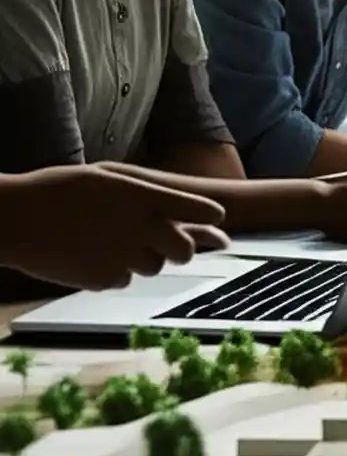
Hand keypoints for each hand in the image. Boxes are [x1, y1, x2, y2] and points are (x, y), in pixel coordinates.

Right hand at [0, 164, 229, 290]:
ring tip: (115, 241)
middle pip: (185, 251)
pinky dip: (117, 270)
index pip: (198, 210)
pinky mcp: (104, 279)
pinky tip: (95, 254)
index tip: (216, 220)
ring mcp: (122, 256)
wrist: (14, 218)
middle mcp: (139, 227)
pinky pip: (126, 280)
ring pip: (156, 267)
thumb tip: (181, 204)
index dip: (209, 217)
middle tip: (178, 245)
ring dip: (147, 258)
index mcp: (142, 197)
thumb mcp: (108, 176)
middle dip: (185, 249)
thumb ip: (148, 190)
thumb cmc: (61, 190)